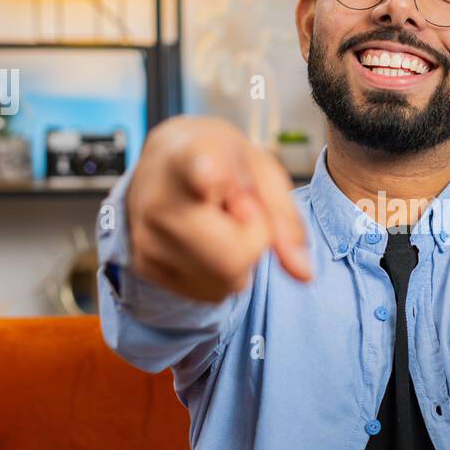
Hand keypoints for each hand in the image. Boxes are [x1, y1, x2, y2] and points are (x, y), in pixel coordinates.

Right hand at [125, 116, 311, 302]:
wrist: (164, 162)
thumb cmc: (219, 162)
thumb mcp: (262, 172)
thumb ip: (285, 219)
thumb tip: (303, 274)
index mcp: (193, 157)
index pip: (198, 169)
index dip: (207, 176)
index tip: (209, 176)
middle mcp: (160, 200)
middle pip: (234, 256)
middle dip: (256, 240)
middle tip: (240, 210)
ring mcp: (147, 238)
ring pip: (226, 280)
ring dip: (239, 259)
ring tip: (217, 222)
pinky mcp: (145, 266)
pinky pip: (211, 292)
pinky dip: (220, 273)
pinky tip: (203, 239)